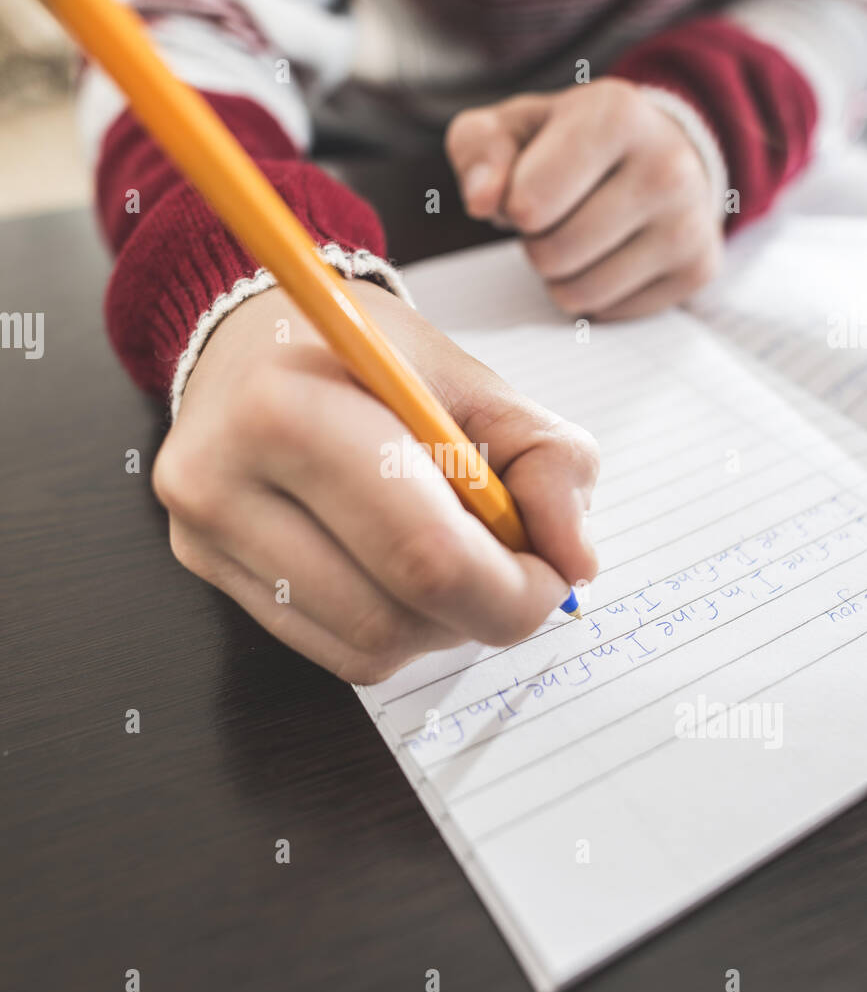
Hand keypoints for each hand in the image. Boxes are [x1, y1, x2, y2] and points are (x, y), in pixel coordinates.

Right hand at [153, 282, 598, 683]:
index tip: (551, 575)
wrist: (253, 338)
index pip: (423, 553)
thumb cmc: (368, 356)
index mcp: (288, 410)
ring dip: (437, 625)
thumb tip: (574, 561)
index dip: (511, 590)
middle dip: (480, 611)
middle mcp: (224, 482)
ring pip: (365, 650)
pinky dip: (392, 629)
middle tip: (515, 572)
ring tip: (449, 558)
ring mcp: (203, 537)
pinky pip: (332, 653)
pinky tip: (398, 571)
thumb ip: (547, 460)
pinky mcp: (207, 571)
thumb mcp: (473, 379)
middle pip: (392, 617)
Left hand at [446, 79, 722, 318]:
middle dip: (536, 242)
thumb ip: (478, 150)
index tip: (532, 182)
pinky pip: (609, 313)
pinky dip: (596, 293)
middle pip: (550, 254)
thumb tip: (481, 201)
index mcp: (616, 114)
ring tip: (581, 233)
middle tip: (557, 213)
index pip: (526, 205)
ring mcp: (690, 222)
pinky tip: (612, 253)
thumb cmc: (570, 142)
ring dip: (560, 274)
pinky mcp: (699, 269)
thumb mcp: (512, 128)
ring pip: (578, 292)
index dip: (511, 205)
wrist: (659, 151)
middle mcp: (667, 165)